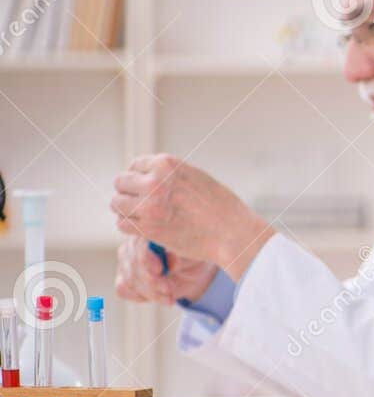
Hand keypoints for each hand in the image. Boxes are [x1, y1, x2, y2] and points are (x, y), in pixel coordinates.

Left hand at [111, 153, 274, 279]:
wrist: (233, 232)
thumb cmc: (219, 206)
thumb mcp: (195, 176)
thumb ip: (169, 175)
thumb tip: (143, 177)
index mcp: (167, 164)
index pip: (134, 165)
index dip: (139, 178)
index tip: (148, 189)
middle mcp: (155, 181)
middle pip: (120, 182)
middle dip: (129, 193)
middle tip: (144, 204)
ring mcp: (149, 205)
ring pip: (117, 204)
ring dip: (127, 211)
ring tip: (144, 216)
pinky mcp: (147, 228)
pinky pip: (123, 224)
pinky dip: (131, 227)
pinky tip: (147, 228)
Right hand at [114, 235, 216, 305]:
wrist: (189, 274)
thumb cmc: (192, 259)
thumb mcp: (193, 258)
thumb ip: (182, 258)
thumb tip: (171, 262)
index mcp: (150, 233)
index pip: (140, 244)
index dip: (147, 258)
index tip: (159, 269)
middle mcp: (133, 244)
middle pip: (132, 264)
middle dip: (151, 281)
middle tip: (167, 289)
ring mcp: (125, 261)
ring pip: (129, 279)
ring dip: (150, 292)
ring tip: (168, 296)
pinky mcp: (123, 278)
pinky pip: (124, 289)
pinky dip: (140, 296)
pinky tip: (157, 296)